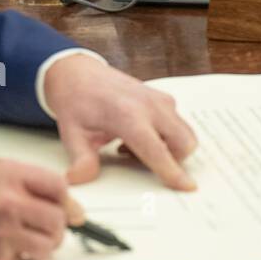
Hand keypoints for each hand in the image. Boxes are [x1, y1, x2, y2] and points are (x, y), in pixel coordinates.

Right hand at [0, 159, 85, 259]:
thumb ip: (20, 181)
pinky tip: (1, 248)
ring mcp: (3, 231)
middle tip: (43, 226)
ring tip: (24, 239)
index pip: (58, 185)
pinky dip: (18, 259)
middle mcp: (8, 200)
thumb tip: (55, 196)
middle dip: (55, 224)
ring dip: (42, 245)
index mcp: (6, 173)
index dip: (62, 198)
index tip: (62, 205)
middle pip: (59, 217)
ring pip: (48, 244)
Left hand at [43, 55, 197, 190]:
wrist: (77, 72)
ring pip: (184, 133)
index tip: (188, 187)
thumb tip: (79, 179)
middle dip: (174, 161)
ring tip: (134, 146)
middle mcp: (149, 105)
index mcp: (126, 115)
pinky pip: (178, 124)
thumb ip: (81, 159)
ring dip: (169, 149)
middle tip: (140, 161)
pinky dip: (167, 137)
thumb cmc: (75, 102)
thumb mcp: (72, 134)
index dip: (173, 171)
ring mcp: (158, 98)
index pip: (156, 149)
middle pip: (183, 142)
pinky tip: (139, 135)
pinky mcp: (162, 97)